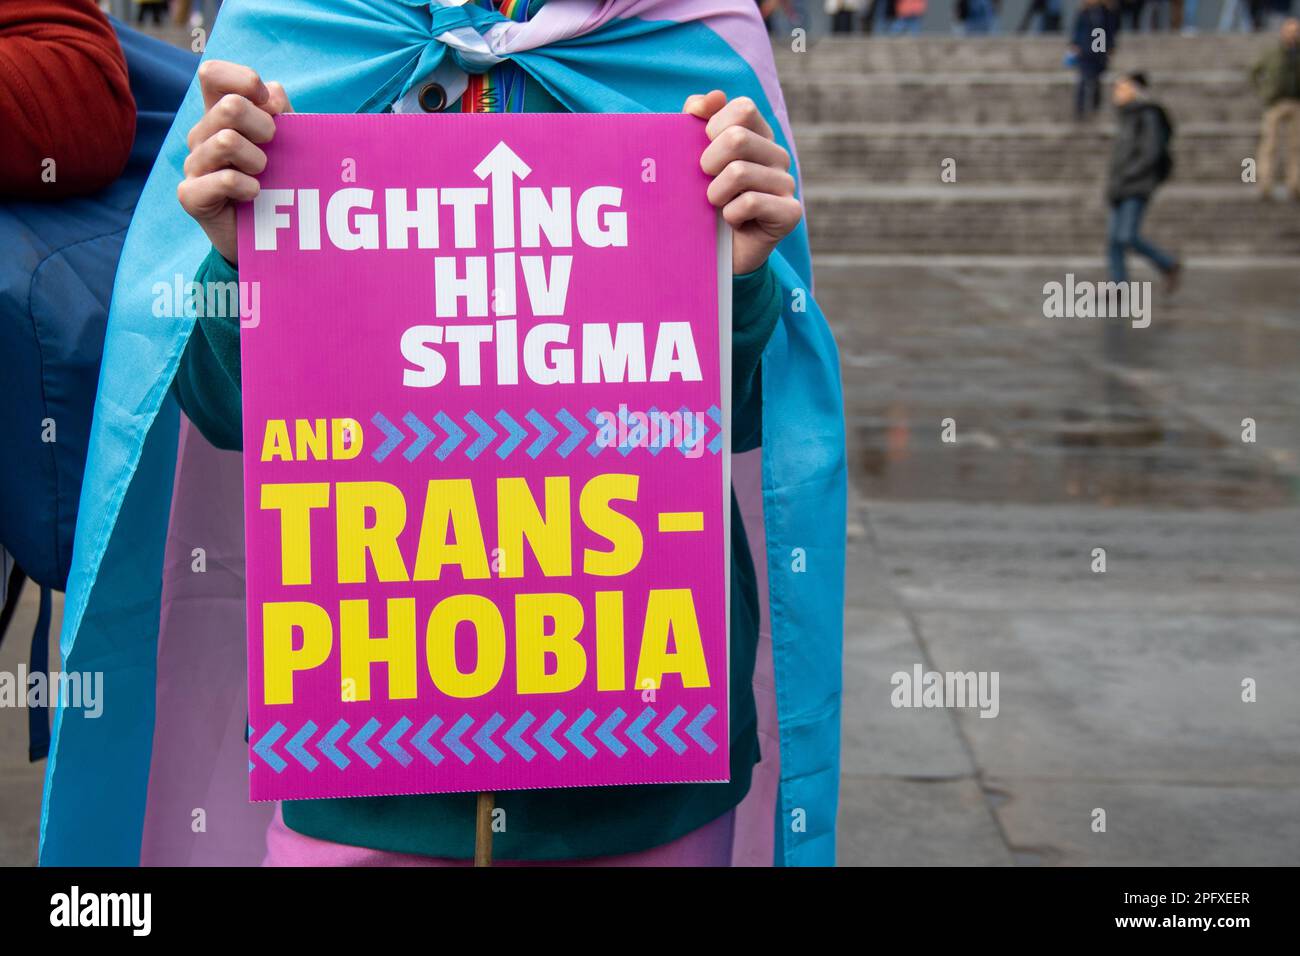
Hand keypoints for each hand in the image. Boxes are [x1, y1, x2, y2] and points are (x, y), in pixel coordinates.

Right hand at [177, 60, 292, 264]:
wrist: (268, 238)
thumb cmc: (278, 183)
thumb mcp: (286, 143)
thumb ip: (280, 112)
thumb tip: (272, 92)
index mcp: (218, 114)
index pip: (212, 73)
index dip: (244, 80)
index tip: (270, 105)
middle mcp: (201, 135)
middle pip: (230, 106)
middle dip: (265, 126)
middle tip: (274, 148)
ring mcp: (193, 165)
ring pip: (227, 140)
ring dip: (258, 159)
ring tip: (264, 174)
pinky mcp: (190, 195)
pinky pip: (223, 179)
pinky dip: (247, 186)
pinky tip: (255, 195)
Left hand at [683, 91, 801, 274]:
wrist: (718, 251)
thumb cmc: (705, 199)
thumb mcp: (693, 156)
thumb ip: (697, 120)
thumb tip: (709, 99)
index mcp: (759, 135)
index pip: (742, 108)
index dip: (713, 126)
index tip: (702, 149)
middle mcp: (777, 156)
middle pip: (737, 138)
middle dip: (708, 162)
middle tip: (704, 181)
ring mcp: (787, 184)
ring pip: (739, 172)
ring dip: (715, 193)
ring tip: (715, 204)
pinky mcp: (790, 212)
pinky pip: (750, 202)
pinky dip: (730, 215)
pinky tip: (731, 222)